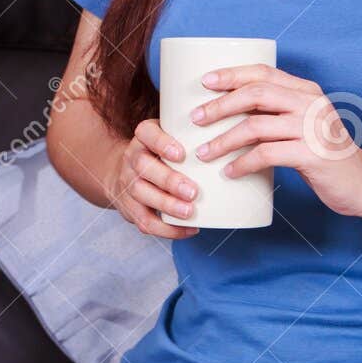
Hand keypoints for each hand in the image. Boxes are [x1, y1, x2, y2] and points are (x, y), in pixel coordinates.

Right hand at [106, 118, 201, 239]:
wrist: (131, 172)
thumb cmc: (163, 154)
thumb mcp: (172, 138)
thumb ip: (194, 138)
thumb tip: (234, 145)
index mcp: (144, 137)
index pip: (146, 133)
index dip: (162, 143)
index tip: (182, 155)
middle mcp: (132, 157)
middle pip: (143, 167)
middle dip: (168, 180)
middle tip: (193, 192)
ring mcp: (127, 182)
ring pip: (140, 193)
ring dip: (166, 205)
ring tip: (189, 212)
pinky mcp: (129, 206)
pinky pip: (144, 221)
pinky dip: (167, 229)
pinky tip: (189, 229)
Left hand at [188, 63, 361, 217]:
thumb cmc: (323, 154)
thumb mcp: (303, 124)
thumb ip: (276, 113)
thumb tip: (226, 111)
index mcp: (307, 90)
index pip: (263, 72)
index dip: (231, 74)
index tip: (205, 81)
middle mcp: (311, 103)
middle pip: (255, 94)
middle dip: (219, 106)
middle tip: (195, 119)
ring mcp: (314, 129)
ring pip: (256, 126)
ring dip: (223, 140)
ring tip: (203, 152)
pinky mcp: (313, 155)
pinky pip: (267, 155)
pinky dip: (243, 163)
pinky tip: (229, 172)